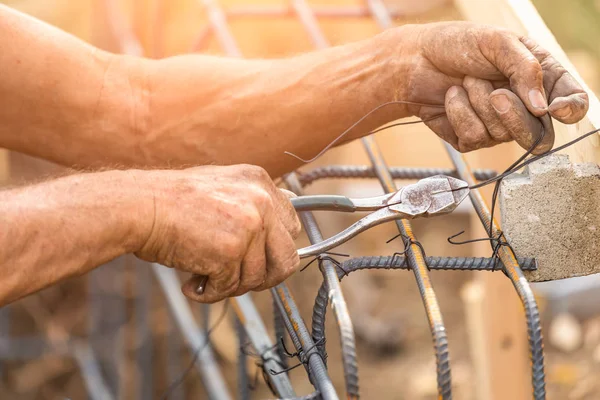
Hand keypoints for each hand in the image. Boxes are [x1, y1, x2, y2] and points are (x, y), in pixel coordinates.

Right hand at [133, 165, 301, 302]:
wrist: (139, 205)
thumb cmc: (170, 200)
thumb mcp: (220, 184)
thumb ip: (251, 202)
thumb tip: (282, 221)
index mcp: (260, 182)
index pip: (292, 226)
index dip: (276, 248)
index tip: (259, 258)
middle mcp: (261, 203)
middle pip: (287, 259)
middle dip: (263, 276)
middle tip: (237, 279)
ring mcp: (249, 227)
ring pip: (257, 279)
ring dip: (230, 285)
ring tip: (204, 277)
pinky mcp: (231, 252)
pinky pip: (230, 289)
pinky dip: (209, 293)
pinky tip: (191, 284)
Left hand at [392, 22, 588, 153]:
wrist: (416, 59)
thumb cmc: (459, 44)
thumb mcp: (498, 43)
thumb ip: (525, 69)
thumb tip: (542, 107)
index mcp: (541, 80)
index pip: (572, 104)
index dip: (570, 111)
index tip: (554, 109)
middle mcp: (523, 107)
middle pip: (538, 135)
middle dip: (514, 115)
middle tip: (495, 94)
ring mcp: (496, 126)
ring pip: (502, 135)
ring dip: (479, 102)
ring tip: (466, 80)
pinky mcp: (469, 138)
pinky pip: (473, 137)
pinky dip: (459, 112)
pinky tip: (452, 96)